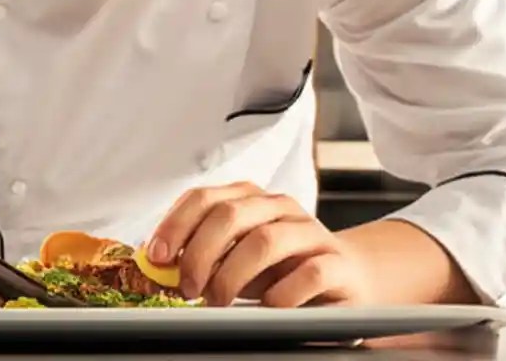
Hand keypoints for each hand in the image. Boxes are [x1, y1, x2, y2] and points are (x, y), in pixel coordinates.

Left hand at [147, 181, 364, 306]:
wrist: (347, 278)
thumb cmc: (282, 269)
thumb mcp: (236, 257)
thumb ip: (203, 254)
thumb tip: (158, 266)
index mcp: (251, 199)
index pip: (204, 197)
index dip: (175, 225)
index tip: (157, 256)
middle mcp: (280, 208)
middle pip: (230, 215)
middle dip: (199, 253)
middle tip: (187, 287)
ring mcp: (311, 233)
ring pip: (265, 241)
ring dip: (232, 276)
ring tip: (218, 301)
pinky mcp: (337, 264)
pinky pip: (307, 273)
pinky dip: (280, 294)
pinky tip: (266, 308)